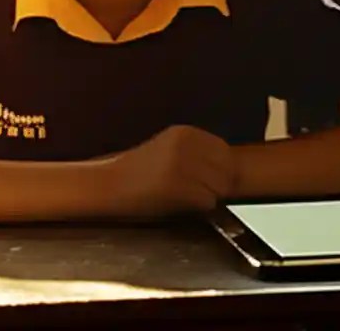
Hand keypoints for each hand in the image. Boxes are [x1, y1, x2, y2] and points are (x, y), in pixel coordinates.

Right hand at [106, 125, 234, 216]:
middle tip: (195, 191)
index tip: (207, 179)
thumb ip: (197, 152)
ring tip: (184, 196)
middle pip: (227, 171)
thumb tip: (230, 168)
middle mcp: (187, 145)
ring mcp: (183, 165)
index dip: (220, 170)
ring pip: (219, 188)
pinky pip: (207, 203)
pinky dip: (198, 208)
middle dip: (217, 184)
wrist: (109, 185)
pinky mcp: (179, 187)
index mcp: (185, 132)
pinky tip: (178, 203)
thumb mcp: (169, 149)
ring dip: (207, 197)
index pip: (225, 152)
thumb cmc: (138, 173)